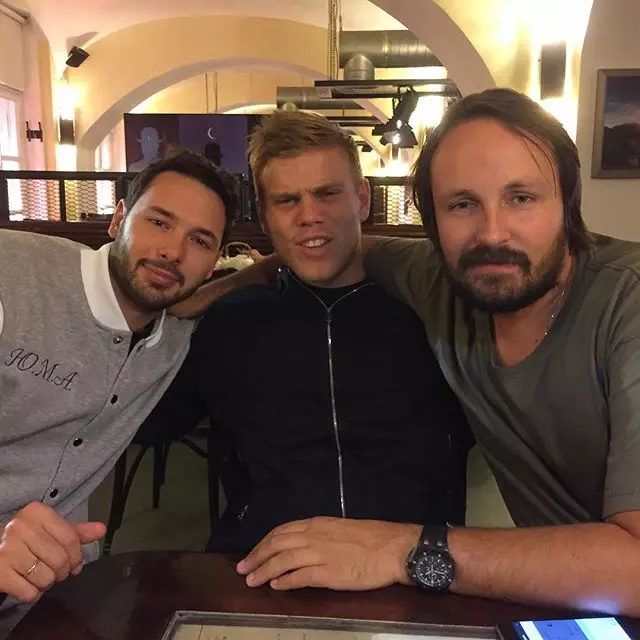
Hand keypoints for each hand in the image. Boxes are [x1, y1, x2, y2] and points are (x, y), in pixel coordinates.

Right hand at [0, 502, 105, 603]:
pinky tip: (28, 584)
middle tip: (59, 572)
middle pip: (60, 559)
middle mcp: (21, 527)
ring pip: (46, 577)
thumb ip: (75, 531)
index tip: (76, 563)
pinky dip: (33, 594)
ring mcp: (8, 550)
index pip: (70, 538)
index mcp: (37, 512)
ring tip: (40, 575)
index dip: (77, 556)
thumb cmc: (23, 539)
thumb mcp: (48, 529)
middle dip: (63, 571)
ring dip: (47, 582)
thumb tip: (101, 529)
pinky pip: (29, 592)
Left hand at [236, 516, 420, 590]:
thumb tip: (301, 546)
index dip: (263, 543)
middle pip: (276, 544)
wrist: (392, 547)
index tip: (252, 553)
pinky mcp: (329, 573)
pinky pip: (301, 577)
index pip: (281, 531)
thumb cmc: (371, 537)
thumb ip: (319, 536)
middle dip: (256, 556)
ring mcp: (321, 554)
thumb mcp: (339, 529)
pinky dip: (285, 581)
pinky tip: (276, 586)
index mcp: (317, 524)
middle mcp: (314, 536)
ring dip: (264, 570)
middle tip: (242, 568)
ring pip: (283, 560)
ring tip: (252, 580)